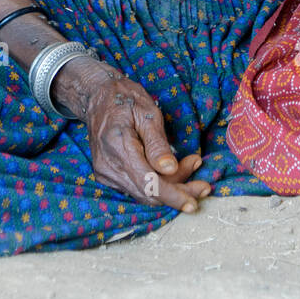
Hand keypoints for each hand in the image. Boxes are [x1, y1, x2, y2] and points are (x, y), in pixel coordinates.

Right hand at [53, 56, 211, 211]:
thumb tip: (169, 169)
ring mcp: (105, 173)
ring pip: (144, 193)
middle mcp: (108, 166)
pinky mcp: (108, 175)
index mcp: (118, 147)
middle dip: (178, 192)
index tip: (194, 202)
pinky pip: (136, 187)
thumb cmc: (124, 98)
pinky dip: (157, 184)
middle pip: (148, 193)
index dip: (173, 196)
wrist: (97, 96)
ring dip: (170, 187)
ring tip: (190, 168)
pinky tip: (172, 171)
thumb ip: (157, 143)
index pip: (148, 183)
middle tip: (202, 185)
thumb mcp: (146, 112)